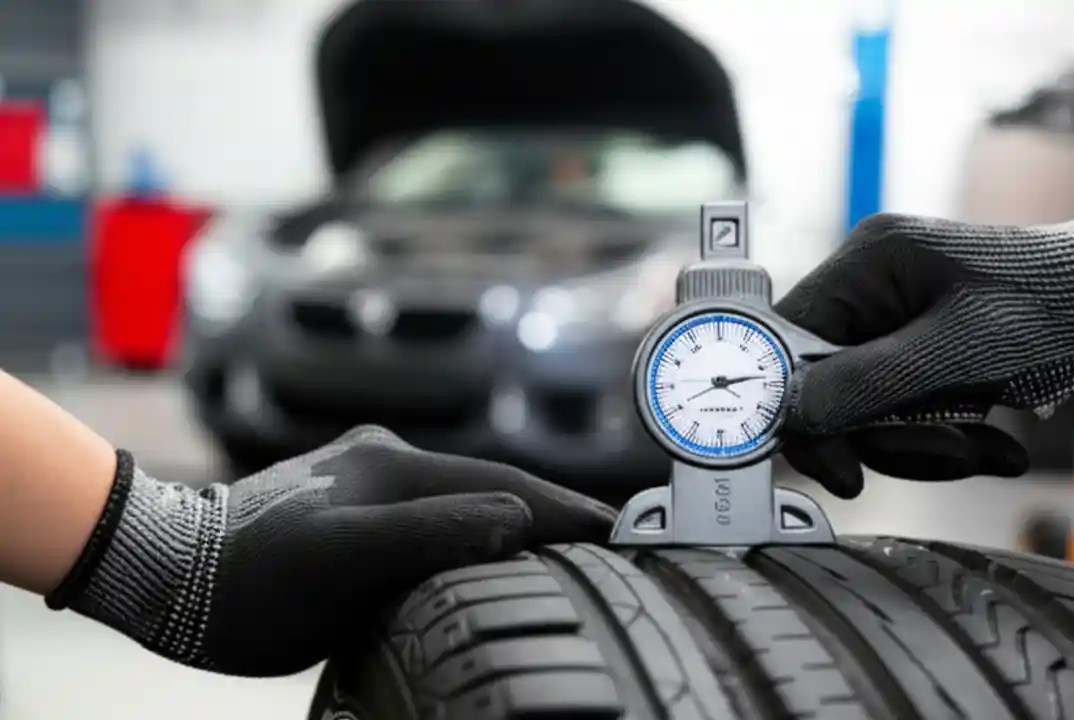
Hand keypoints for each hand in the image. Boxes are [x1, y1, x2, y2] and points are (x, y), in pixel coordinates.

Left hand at [46, 425, 615, 676]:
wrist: (164, 571)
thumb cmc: (244, 579)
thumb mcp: (336, 560)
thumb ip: (425, 533)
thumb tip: (516, 518)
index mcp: (393, 467)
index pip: (503, 486)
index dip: (564, 512)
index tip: (621, 531)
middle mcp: (388, 460)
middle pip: (493, 485)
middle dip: (553, 511)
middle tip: (610, 542)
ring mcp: (369, 479)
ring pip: (467, 498)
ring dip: (518, 518)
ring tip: (566, 547)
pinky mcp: (352, 503)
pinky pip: (436, 513)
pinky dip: (476, 529)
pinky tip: (492, 547)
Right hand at [775, 195, 1073, 497]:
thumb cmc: (1050, 302)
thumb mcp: (958, 349)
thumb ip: (869, 380)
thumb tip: (793, 413)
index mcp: (866, 262)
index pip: (787, 340)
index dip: (800, 407)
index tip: (839, 465)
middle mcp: (869, 286)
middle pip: (830, 384)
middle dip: (886, 435)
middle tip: (948, 458)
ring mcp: (892, 317)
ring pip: (868, 405)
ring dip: (924, 443)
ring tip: (987, 453)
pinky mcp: (918, 347)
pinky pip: (904, 406)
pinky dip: (945, 435)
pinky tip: (993, 445)